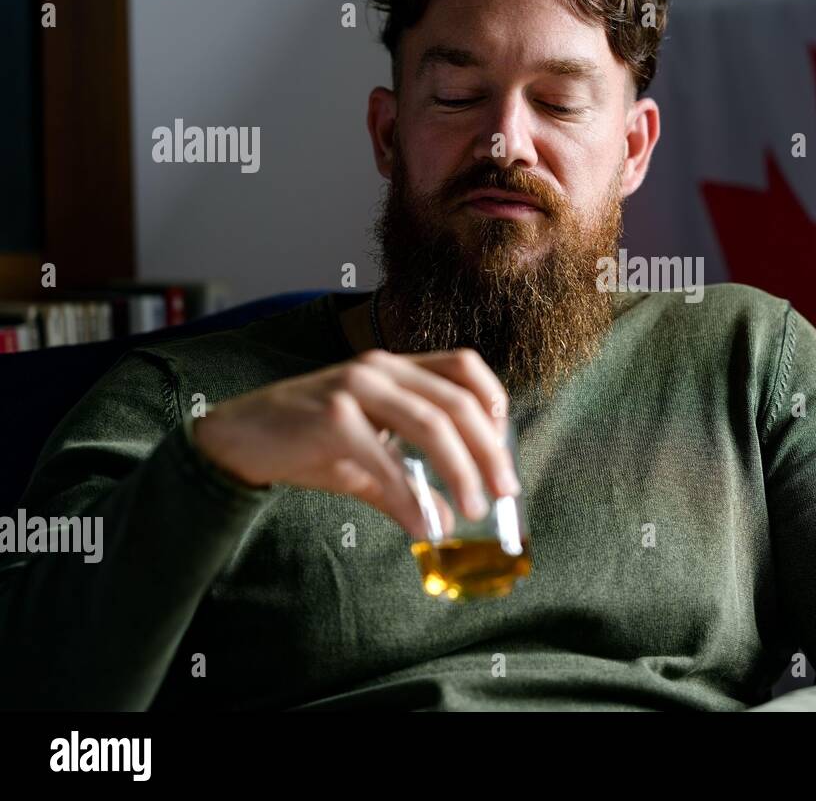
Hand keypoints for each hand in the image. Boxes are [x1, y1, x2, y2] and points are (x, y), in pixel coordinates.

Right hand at [190, 348, 517, 537]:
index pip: (463, 366)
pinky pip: (385, 458)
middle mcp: (380, 369)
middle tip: (504, 492)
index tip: (504, 448)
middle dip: (488, 451)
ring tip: (471, 510)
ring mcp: (355, 388)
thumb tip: (443, 522)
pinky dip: (410, 494)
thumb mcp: (364, 458)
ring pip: (430, 425)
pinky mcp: (331, 417)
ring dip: (459, 472)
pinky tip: (422, 523)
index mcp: (394, 368)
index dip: (494, 402)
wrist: (236, 439)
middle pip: (456, 403)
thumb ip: (406, 482)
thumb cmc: (305, 442)